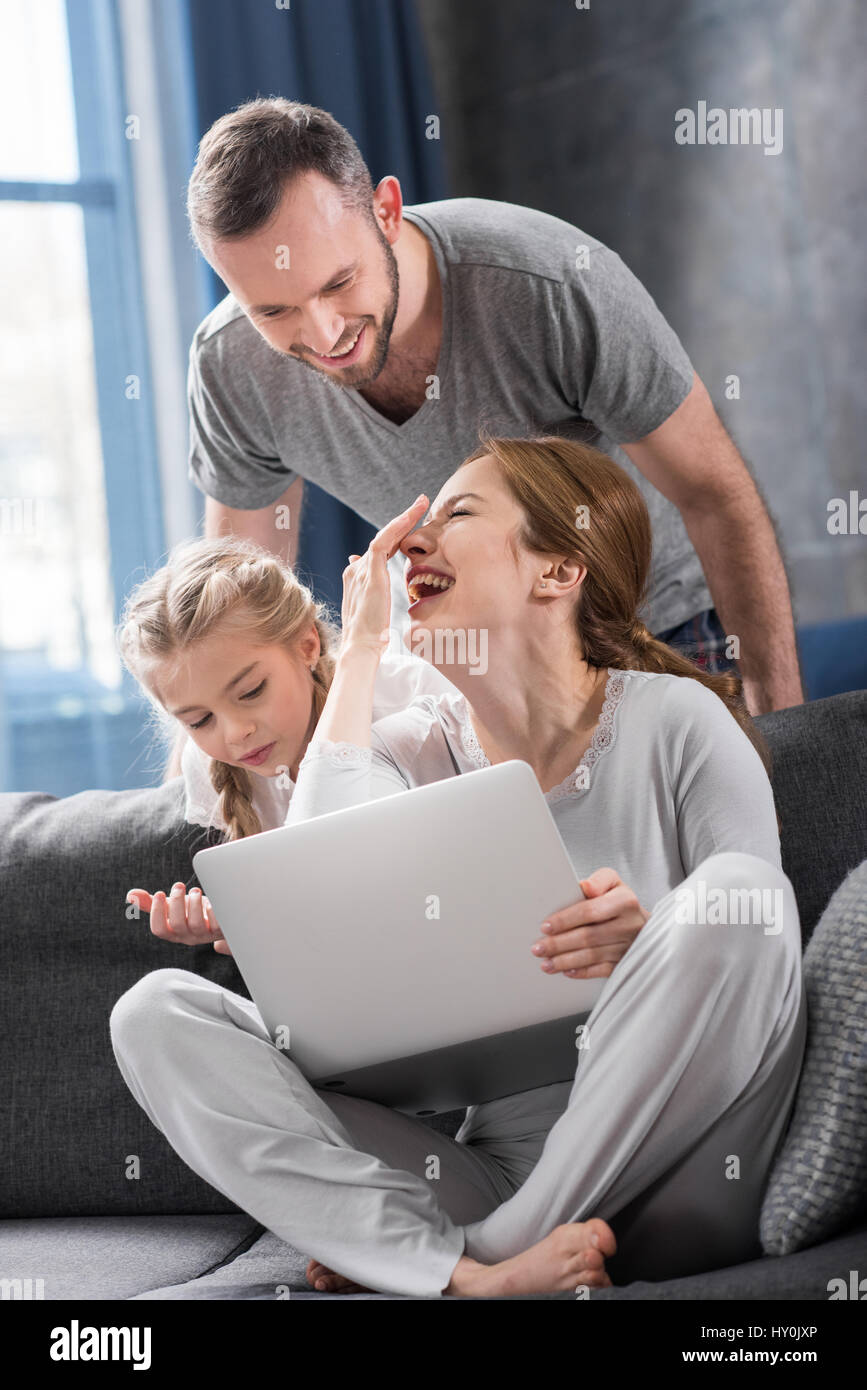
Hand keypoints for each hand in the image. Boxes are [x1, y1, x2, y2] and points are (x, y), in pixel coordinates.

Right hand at [126, 883, 231, 954]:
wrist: (219, 918)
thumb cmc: (192, 911)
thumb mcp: (171, 906)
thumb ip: (151, 903)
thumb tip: (130, 895)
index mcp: (173, 932)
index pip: (159, 930)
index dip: (156, 912)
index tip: (159, 893)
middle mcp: (188, 936)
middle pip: (178, 925)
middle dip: (176, 902)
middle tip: (179, 885)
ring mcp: (205, 934)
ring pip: (196, 924)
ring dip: (194, 903)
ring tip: (195, 890)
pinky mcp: (221, 929)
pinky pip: (217, 924)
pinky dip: (213, 911)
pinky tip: (210, 900)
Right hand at [341, 494, 427, 652]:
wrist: (360, 647)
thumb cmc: (370, 638)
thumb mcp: (374, 613)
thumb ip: (373, 595)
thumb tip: (372, 586)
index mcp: (358, 578)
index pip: (381, 551)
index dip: (397, 537)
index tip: (411, 528)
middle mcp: (357, 569)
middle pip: (384, 539)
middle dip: (402, 521)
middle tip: (420, 505)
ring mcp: (362, 568)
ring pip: (385, 535)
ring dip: (404, 517)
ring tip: (421, 503)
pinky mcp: (370, 571)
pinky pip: (384, 540)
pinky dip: (398, 525)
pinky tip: (412, 515)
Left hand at [531, 868, 648, 978]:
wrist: (643, 925)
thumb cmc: (619, 901)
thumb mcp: (612, 882)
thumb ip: (599, 880)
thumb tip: (585, 886)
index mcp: (625, 901)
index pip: (590, 911)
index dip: (565, 920)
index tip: (546, 926)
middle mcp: (629, 925)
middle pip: (588, 936)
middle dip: (559, 944)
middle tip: (538, 948)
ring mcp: (628, 946)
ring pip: (592, 956)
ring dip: (565, 961)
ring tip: (545, 963)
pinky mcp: (626, 962)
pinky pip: (602, 971)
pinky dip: (582, 972)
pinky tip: (566, 971)